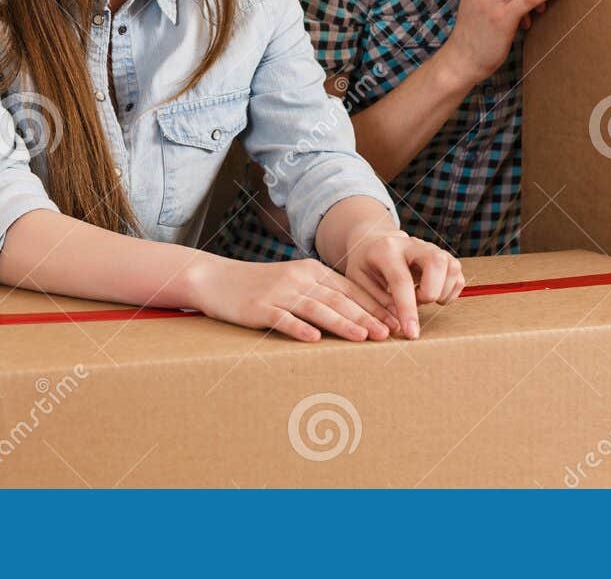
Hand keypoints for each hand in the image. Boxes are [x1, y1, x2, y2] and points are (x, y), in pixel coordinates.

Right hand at [189, 256, 402, 342]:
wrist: (215, 279)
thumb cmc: (260, 285)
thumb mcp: (294, 281)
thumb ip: (321, 293)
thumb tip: (356, 315)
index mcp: (310, 270)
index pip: (349, 288)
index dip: (373, 305)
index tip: (394, 320)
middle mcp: (298, 278)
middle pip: (338, 299)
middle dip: (367, 316)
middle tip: (389, 333)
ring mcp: (278, 293)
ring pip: (317, 308)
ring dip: (342, 323)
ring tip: (364, 337)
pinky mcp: (259, 308)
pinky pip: (282, 319)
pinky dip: (299, 328)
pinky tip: (314, 339)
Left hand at [341, 228, 464, 338]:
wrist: (374, 242)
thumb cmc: (365, 265)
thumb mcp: (358, 283)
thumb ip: (376, 304)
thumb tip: (397, 325)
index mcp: (386, 250)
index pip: (401, 280)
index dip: (408, 309)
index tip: (411, 333)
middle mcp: (412, 245)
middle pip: (436, 262)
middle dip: (431, 292)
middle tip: (416, 301)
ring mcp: (431, 248)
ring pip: (452, 268)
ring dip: (441, 293)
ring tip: (420, 296)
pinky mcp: (444, 256)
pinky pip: (458, 276)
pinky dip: (449, 292)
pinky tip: (431, 293)